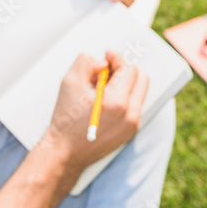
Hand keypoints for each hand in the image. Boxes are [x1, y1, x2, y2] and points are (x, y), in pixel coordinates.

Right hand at [36, 51, 148, 175]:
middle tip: (106, 69)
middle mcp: (130, 115)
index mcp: (117, 103)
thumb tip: (103, 63)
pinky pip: (134, 106)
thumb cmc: (65, 119)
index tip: (106, 55)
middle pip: (141, 78)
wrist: (65, 152)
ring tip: (101, 86)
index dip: (117, 58)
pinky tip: (103, 100)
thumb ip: (86, 61)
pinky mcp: (130, 132)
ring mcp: (132, 125)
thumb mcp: (69, 81)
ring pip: (138, 92)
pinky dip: (122, 97)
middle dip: (124, 69)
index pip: (129, 69)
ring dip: (124, 82)